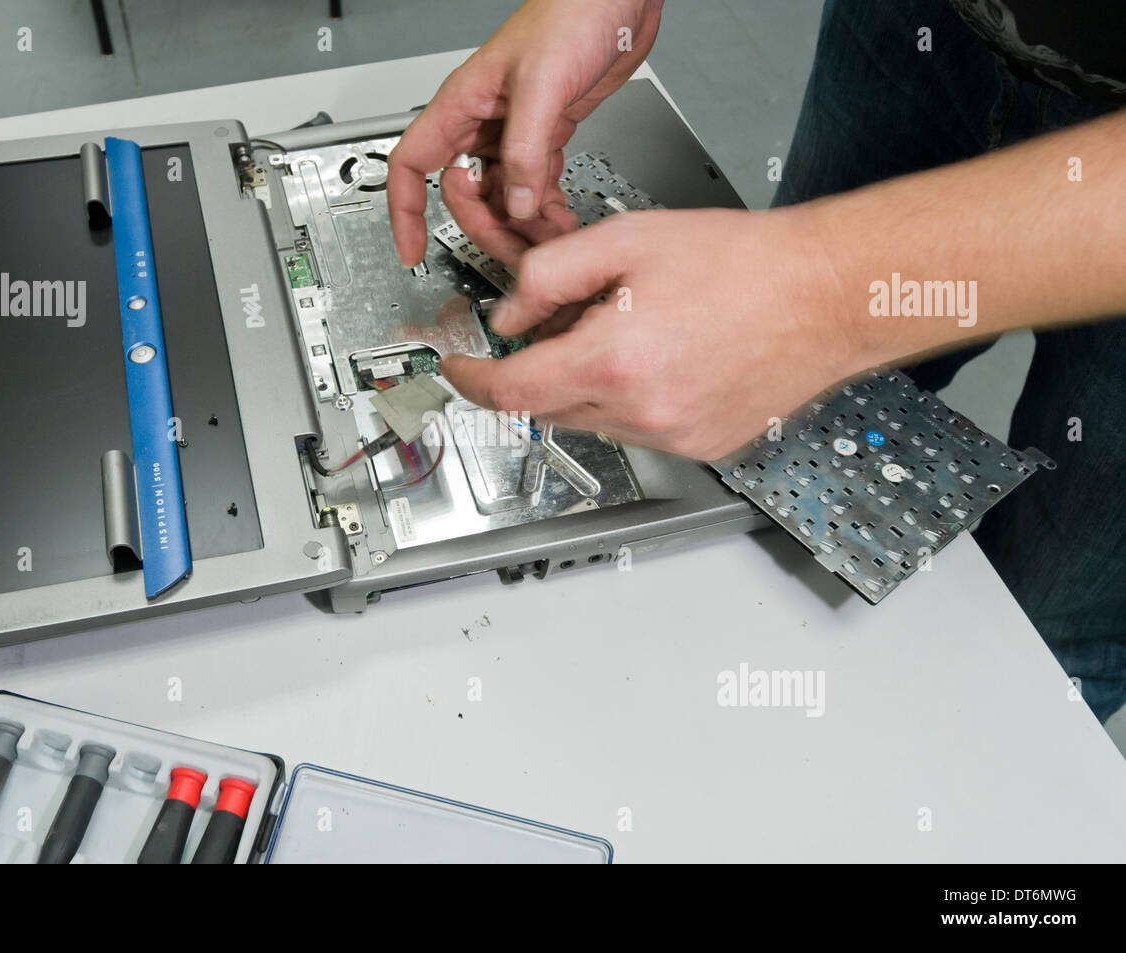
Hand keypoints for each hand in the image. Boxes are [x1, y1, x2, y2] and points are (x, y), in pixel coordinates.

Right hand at [387, 0, 663, 267]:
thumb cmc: (572, 12)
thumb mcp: (542, 84)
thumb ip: (526, 149)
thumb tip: (513, 203)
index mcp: (464, 105)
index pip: (412, 166)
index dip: (406, 212)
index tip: (412, 250)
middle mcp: (483, 122)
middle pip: (464, 196)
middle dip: (488, 227)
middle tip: (516, 249)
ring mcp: (515, 132)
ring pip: (502, 196)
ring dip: (523, 224)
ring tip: (552, 236)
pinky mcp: (548, 135)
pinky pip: (535, 185)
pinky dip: (546, 208)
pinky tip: (561, 217)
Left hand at [439, 208, 862, 459]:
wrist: (825, 292)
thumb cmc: (742, 262)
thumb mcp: (624, 239)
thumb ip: (548, 276)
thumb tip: (510, 315)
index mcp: (613, 361)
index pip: (510, 392)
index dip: (473, 381)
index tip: (460, 370)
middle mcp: (641, 410)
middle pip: (548, 410)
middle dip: (537, 374)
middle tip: (565, 327)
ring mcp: (674, 436)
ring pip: (592, 422)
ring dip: (586, 386)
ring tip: (632, 333)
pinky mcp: (703, 447)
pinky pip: (638, 431)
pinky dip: (629, 401)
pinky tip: (663, 358)